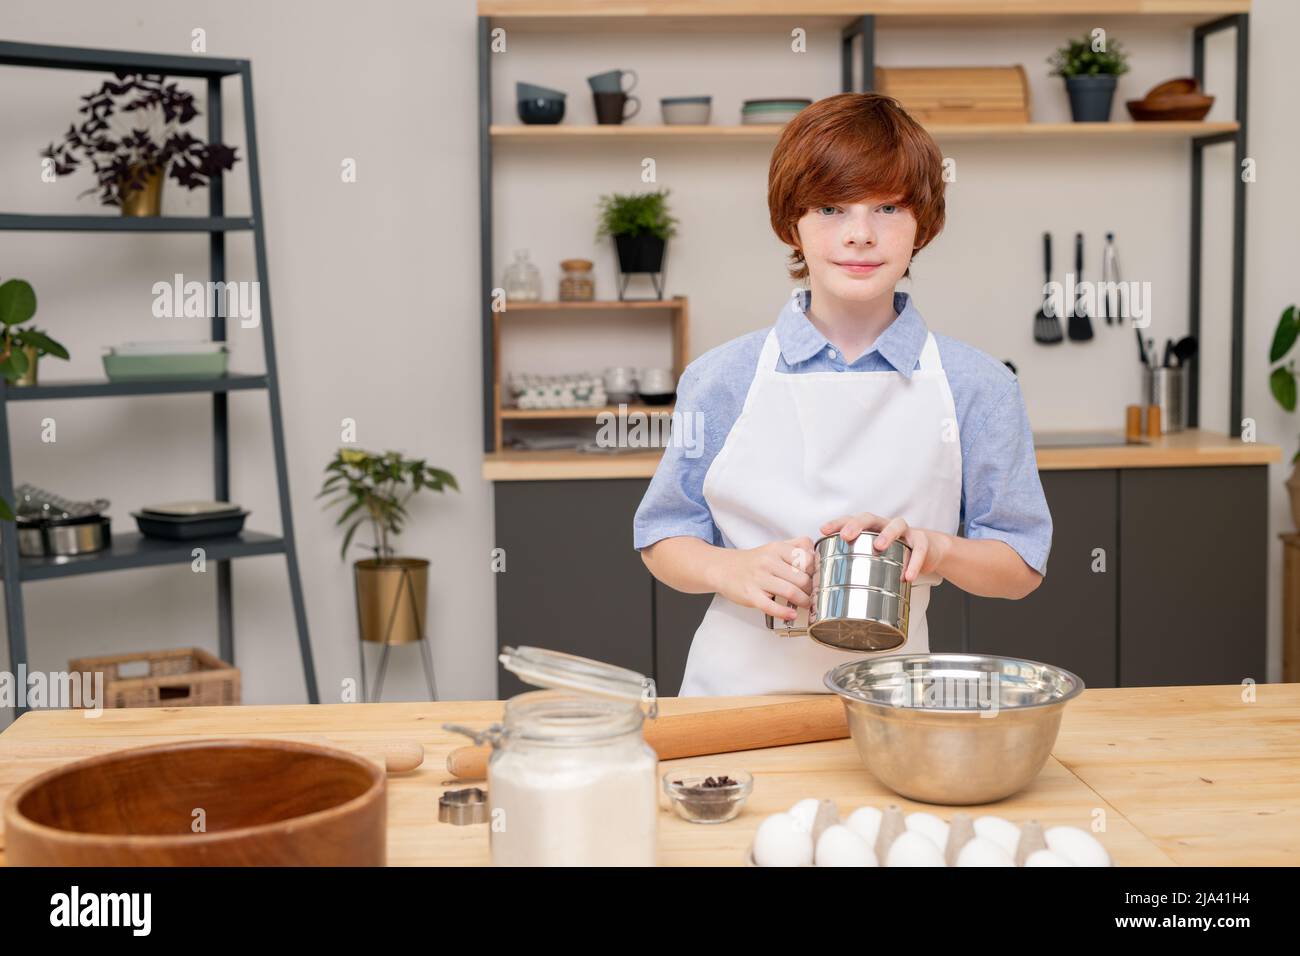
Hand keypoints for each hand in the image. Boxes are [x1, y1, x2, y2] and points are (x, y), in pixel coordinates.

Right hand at [712, 536, 814, 621]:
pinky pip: (771, 606)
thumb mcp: (773, 547)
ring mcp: (759, 579)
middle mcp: (768, 562)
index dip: (816, 572)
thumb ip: (796, 545)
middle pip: (802, 578)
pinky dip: (784, 613)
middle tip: (814, 595)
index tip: (818, 579)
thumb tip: (817, 553)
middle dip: (812, 590)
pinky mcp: (751, 595)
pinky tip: (791, 614)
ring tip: (806, 605)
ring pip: (791, 592)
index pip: (808, 559)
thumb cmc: (752, 561)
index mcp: (777, 548)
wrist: (723, 568)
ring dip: (804, 602)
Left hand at [820, 512, 949, 582]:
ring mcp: (905, 532)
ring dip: (887, 535)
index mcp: (870, 528)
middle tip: (846, 535)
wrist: (928, 550)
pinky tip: (908, 576)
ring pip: (896, 525)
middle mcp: (885, 525)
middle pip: (870, 518)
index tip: (823, 530)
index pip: (851, 520)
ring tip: (878, 547)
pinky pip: (919, 549)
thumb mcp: (874, 555)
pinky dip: (914, 562)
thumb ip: (856, 562)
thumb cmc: (894, 553)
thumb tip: (829, 580)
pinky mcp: (922, 542)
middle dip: (857, 525)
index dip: (837, 523)